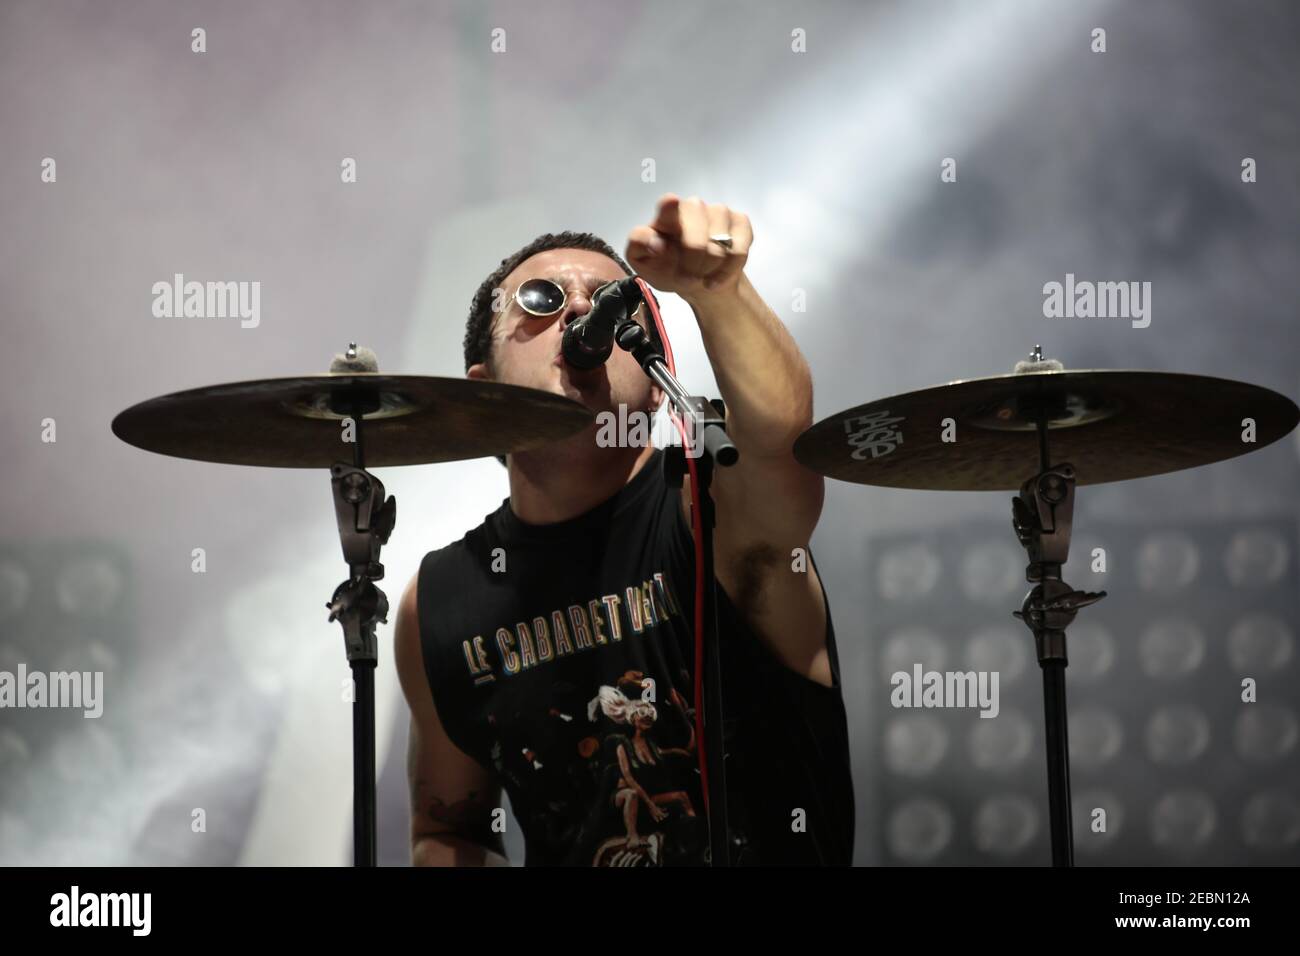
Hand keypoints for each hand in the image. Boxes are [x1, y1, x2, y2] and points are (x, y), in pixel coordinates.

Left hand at [626, 194, 751, 303]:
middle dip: (692, 262)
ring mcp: (718, 213)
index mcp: (666, 217)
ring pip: (721, 240)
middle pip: (697, 233)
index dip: (670, 206)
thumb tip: (655, 243)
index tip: (670, 203)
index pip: (667, 207)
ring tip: (701, 278)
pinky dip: (729, 270)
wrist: (697, 280)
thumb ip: (640, 246)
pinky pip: (739, 248)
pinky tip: (716, 280)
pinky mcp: (740, 223)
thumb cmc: (666, 267)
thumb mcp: (643, 262)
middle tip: (686, 279)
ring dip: (711, 266)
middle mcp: (693, 208)